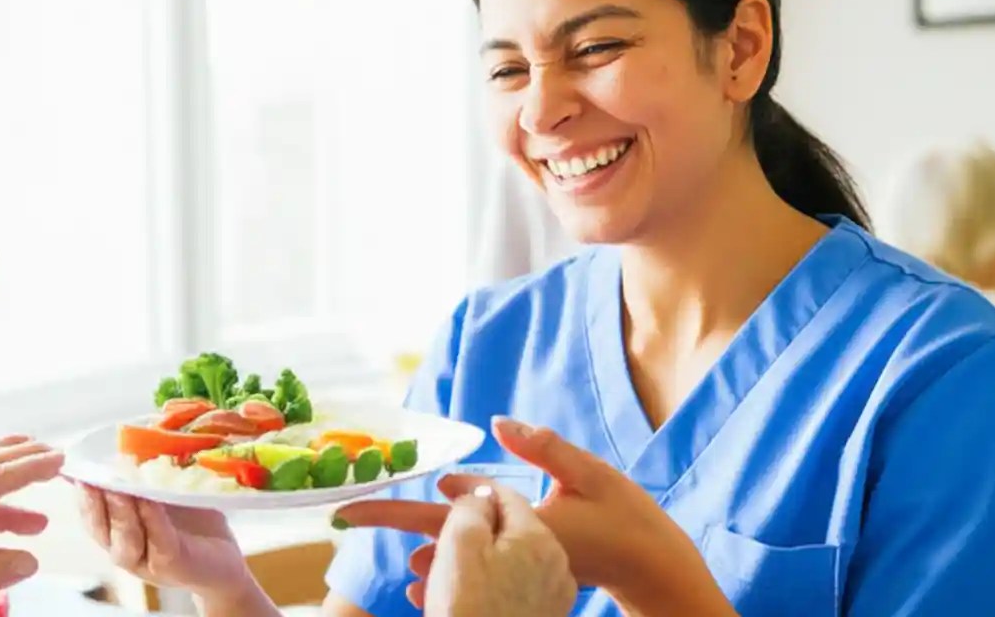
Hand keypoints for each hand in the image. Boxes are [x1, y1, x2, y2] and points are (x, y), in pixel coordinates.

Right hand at [75, 486, 275, 614]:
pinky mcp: (171, 564)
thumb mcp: (164, 494)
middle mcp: (124, 549)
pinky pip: (158, 540)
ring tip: (116, 486)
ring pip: (124, 538)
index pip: (90, 514)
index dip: (80, 492)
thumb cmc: (191, 522)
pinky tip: (149, 501)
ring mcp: (146, 560)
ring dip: (119, 511)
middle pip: (99, 527)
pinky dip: (152, 520)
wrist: (225, 561)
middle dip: (93, 500)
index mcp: (117, 532)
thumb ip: (142, 476)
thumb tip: (127, 437)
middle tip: (89, 474)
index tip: (74, 466)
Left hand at [337, 418, 735, 616]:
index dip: (390, 510)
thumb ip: (542, 445)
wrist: (650, 566)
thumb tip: (498, 422)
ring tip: (380, 520)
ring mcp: (511, 569)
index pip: (438, 517)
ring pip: (449, 559)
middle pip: (433, 539)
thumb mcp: (588, 471)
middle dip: (391, 522)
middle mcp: (505, 555)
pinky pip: (472, 571)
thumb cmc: (624, 516)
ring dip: (415, 540)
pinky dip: (446, 562)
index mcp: (514, 527)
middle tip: (344, 511)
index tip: (345, 509)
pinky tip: (424, 564)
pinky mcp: (522, 573)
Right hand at [420, 482, 577, 616]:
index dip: (470, 488)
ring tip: (428, 576)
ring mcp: (552, 597)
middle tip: (431, 539)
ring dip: (465, 564)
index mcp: (538, 537)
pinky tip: (451, 602)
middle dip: (464, 533)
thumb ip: (470, 508)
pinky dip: (480, 588)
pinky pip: (508, 592)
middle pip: (504, 532)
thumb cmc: (470, 608)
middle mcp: (555, 564)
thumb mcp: (461, 544)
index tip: (442, 485)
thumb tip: (479, 497)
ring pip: (502, 565)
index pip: (504, 495)